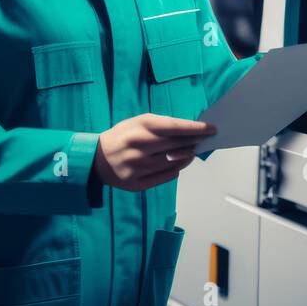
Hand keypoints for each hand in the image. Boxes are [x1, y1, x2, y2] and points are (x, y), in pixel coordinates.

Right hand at [92, 114, 216, 191]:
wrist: (96, 159)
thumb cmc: (122, 136)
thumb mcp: (137, 122)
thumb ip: (161, 125)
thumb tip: (189, 130)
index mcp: (140, 128)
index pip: (175, 127)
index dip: (196, 129)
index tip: (211, 129)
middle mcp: (140, 147)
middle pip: (178, 145)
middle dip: (195, 141)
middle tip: (205, 139)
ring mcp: (139, 167)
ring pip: (175, 162)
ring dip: (188, 156)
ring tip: (191, 151)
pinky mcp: (138, 183)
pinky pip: (167, 176)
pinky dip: (177, 169)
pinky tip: (179, 163)